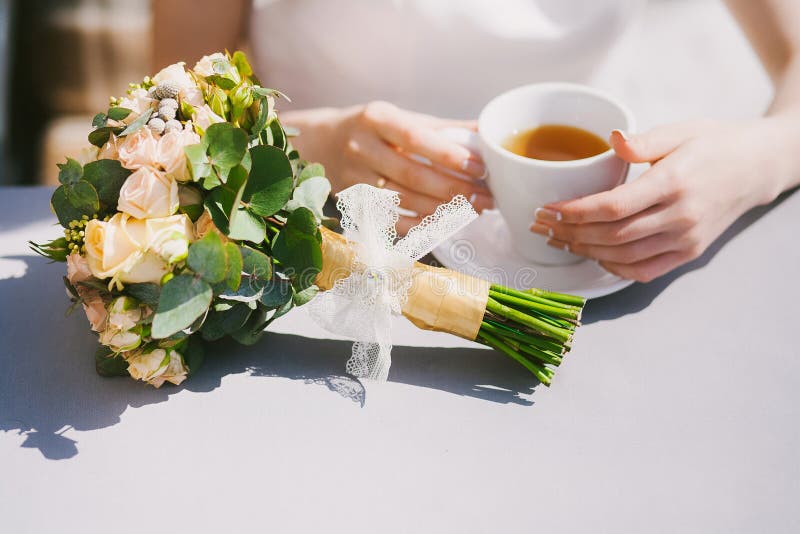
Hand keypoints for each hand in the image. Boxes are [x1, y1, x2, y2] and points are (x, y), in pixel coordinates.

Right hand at [285, 102, 490, 232]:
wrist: (322, 144)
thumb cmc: (372, 130)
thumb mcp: (401, 118)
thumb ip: (442, 128)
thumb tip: (487, 130)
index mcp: (377, 119)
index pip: (417, 139)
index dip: (449, 155)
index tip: (479, 168)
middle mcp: (361, 148)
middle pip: (413, 174)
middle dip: (454, 189)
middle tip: (485, 196)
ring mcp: (354, 179)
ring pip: (404, 200)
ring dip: (444, 209)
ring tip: (474, 210)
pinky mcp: (353, 204)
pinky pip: (391, 221)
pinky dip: (421, 224)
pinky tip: (446, 223)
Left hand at [529, 118, 793, 281]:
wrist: (757, 167)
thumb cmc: (714, 144)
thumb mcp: (681, 131)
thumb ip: (643, 141)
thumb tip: (612, 140)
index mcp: (673, 182)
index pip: (613, 207)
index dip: (576, 212)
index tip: (548, 209)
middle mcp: (680, 216)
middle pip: (612, 235)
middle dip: (571, 233)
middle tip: (542, 226)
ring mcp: (686, 239)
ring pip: (624, 256)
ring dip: (586, 251)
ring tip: (559, 240)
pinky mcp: (689, 253)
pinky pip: (645, 270)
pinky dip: (615, 267)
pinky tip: (594, 255)